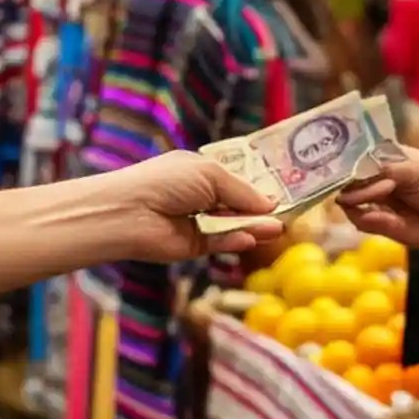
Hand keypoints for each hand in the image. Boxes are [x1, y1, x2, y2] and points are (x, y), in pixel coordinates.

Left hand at [109, 151, 282, 262]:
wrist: (129, 212)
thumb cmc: (165, 181)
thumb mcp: (210, 175)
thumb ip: (242, 191)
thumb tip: (271, 204)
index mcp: (201, 171)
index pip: (236, 178)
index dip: (259, 184)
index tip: (285, 188)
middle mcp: (200, 196)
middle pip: (239, 204)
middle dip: (261, 207)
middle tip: (289, 211)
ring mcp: (198, 222)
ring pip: (234, 225)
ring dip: (255, 226)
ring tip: (278, 227)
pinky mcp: (194, 246)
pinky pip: (221, 244)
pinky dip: (237, 241)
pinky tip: (255, 237)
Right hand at [336, 146, 418, 253]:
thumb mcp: (413, 169)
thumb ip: (381, 170)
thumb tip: (351, 178)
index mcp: (380, 158)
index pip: (352, 156)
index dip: (340, 160)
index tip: (328, 162)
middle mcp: (372, 179)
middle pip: (345, 180)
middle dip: (347, 182)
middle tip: (355, 185)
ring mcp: (373, 202)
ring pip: (348, 202)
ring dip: (359, 200)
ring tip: (381, 195)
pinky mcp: (378, 225)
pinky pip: (360, 222)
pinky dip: (367, 219)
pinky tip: (382, 216)